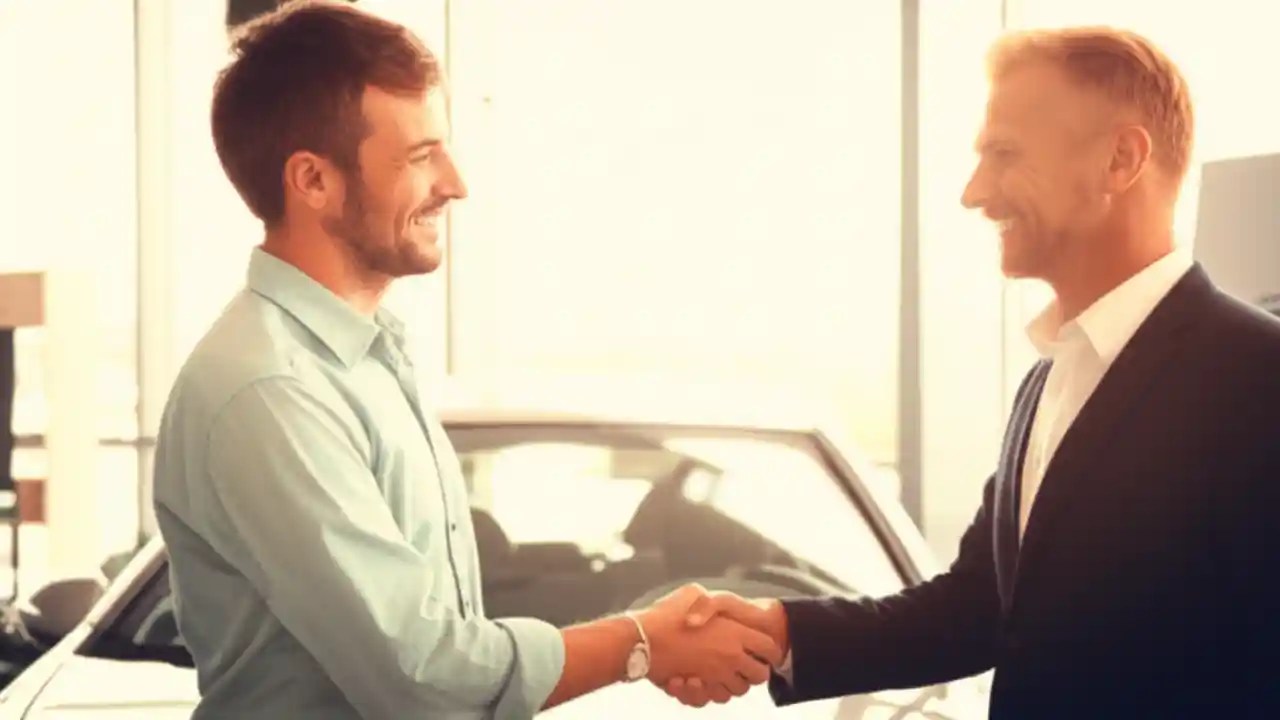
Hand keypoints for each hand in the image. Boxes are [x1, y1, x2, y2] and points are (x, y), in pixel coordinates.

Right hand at [634, 584, 783, 704]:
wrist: (641, 640)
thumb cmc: (666, 614)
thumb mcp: (694, 592)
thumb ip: (712, 602)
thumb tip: (717, 612)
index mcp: (736, 632)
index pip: (770, 648)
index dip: (770, 651)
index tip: (765, 651)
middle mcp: (731, 657)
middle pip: (760, 675)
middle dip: (757, 671)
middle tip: (748, 664)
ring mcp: (716, 675)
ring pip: (740, 690)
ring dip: (736, 683)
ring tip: (725, 672)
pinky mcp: (699, 688)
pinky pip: (716, 698)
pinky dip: (714, 693)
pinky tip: (704, 680)